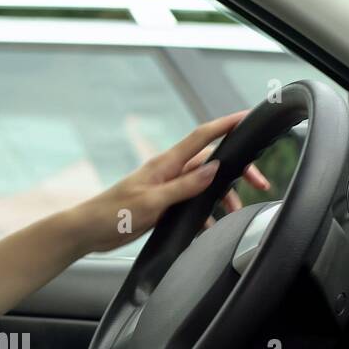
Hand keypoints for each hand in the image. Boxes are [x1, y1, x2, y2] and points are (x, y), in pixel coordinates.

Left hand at [72, 110, 270, 254]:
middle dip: (237, 171)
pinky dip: (205, 214)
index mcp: (166, 164)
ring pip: (206, 186)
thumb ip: (184, 186)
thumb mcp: (152, 201)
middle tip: (259, 183)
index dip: (227, 124)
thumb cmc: (112, 213)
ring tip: (233, 214)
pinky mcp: (163, 205)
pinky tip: (211, 227)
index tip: (248, 116)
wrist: (89, 231)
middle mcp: (170, 172)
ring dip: (223, 198)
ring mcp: (167, 188)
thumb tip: (214, 169)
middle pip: (212, 162)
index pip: (203, 136)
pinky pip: (193, 205)